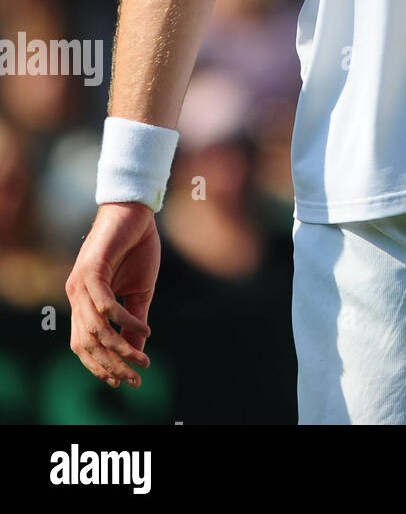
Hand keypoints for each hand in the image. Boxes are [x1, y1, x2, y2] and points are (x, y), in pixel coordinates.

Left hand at [67, 202, 158, 388]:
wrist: (135, 212)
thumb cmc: (137, 247)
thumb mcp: (140, 290)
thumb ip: (136, 318)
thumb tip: (138, 348)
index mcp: (83, 302)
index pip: (83, 344)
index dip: (99, 365)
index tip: (121, 381)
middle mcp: (76, 296)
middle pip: (86, 343)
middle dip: (110, 365)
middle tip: (134, 378)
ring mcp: (80, 284)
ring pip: (94, 329)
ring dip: (119, 348)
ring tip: (141, 357)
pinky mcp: (91, 270)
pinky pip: (104, 305)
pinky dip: (123, 320)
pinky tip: (142, 326)